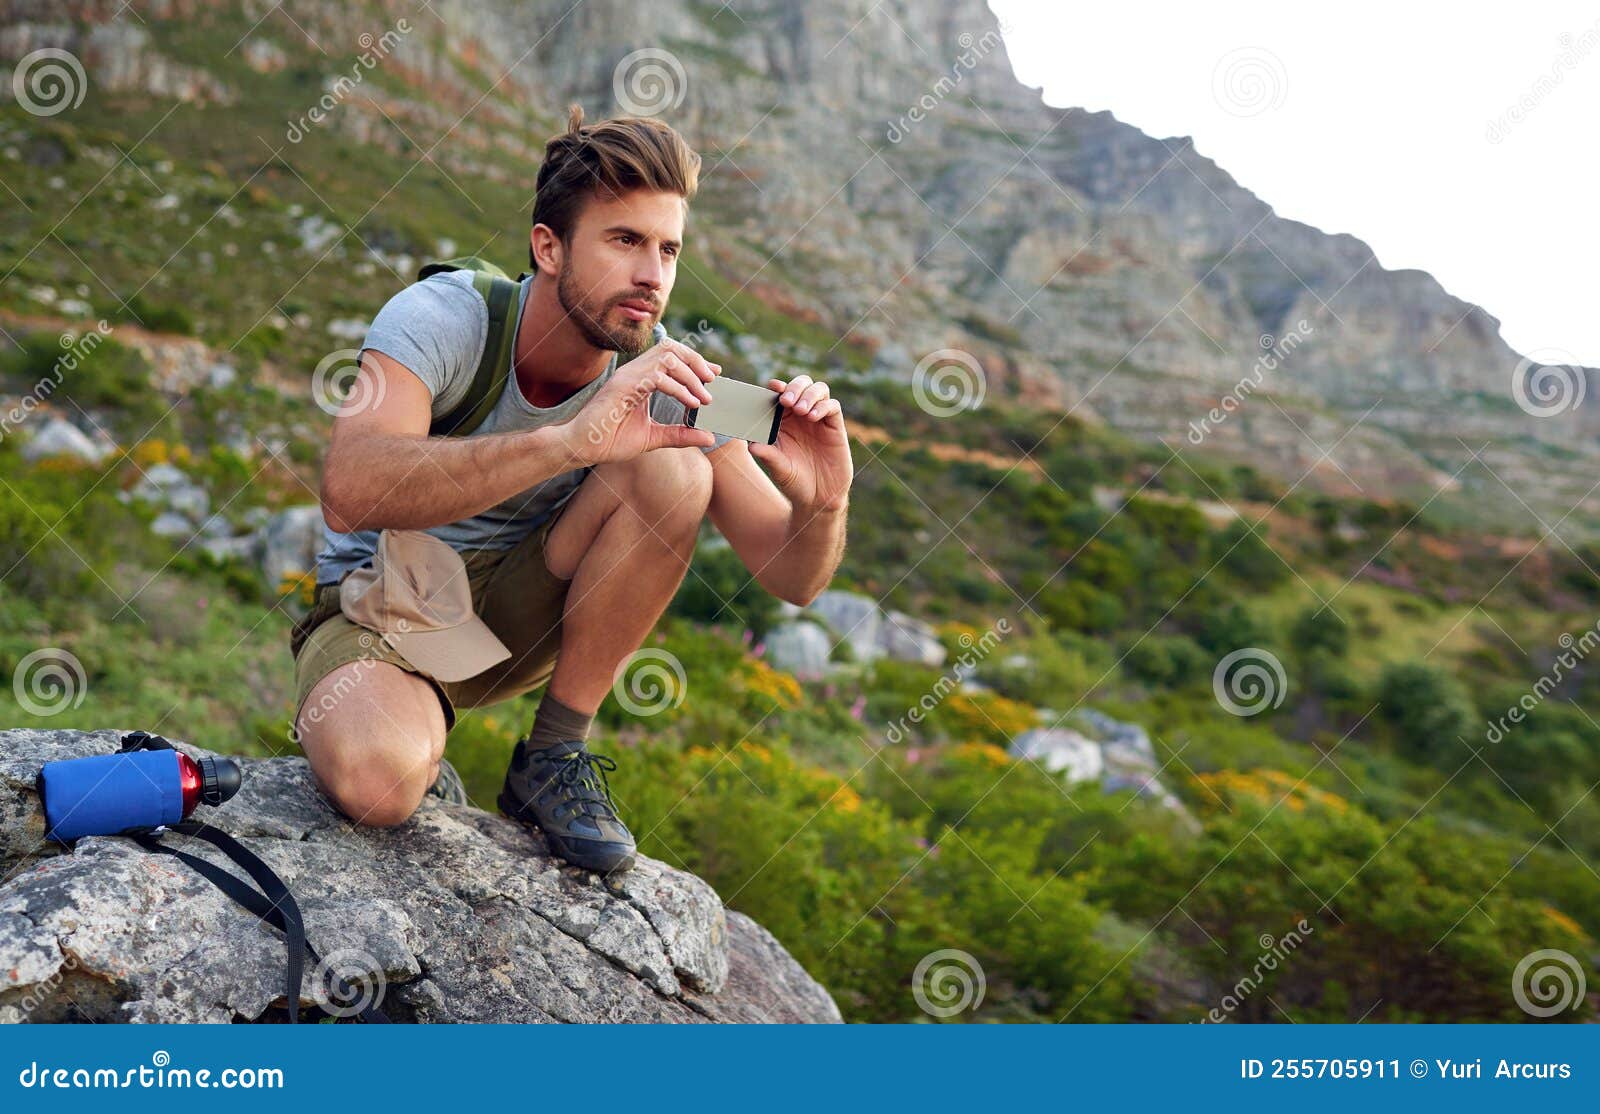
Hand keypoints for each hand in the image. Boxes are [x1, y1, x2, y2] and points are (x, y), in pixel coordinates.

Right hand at [568, 338, 719, 464]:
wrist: (582, 447)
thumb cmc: (610, 440)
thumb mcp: (653, 438)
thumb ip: (680, 435)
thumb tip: (708, 438)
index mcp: (640, 379)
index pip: (671, 356)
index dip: (695, 361)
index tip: (714, 374)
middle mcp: (634, 372)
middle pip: (671, 348)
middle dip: (696, 361)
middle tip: (712, 382)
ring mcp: (628, 376)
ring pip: (667, 358)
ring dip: (690, 376)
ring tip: (703, 398)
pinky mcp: (623, 386)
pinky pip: (657, 377)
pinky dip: (678, 388)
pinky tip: (690, 403)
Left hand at [749, 374, 851, 511]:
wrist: (818, 498)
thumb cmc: (794, 481)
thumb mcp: (778, 468)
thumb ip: (767, 454)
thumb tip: (751, 445)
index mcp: (783, 420)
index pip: (780, 394)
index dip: (777, 386)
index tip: (772, 387)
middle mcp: (801, 416)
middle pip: (801, 384)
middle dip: (794, 387)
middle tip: (786, 401)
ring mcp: (819, 419)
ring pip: (818, 390)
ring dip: (809, 395)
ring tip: (801, 410)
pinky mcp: (835, 426)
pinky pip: (832, 406)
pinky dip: (823, 407)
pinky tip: (813, 417)